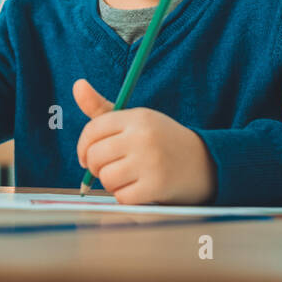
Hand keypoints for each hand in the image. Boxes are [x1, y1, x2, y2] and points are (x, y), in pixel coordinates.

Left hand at [74, 78, 217, 204]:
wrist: (204, 163)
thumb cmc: (160, 141)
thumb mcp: (135, 121)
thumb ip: (102, 109)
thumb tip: (77, 84)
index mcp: (137, 117)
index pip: (93, 130)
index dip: (83, 147)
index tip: (87, 156)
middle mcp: (143, 136)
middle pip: (95, 156)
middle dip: (95, 167)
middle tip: (107, 168)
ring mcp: (150, 161)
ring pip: (106, 178)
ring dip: (111, 183)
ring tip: (126, 177)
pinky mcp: (156, 186)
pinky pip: (121, 197)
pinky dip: (125, 197)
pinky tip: (138, 189)